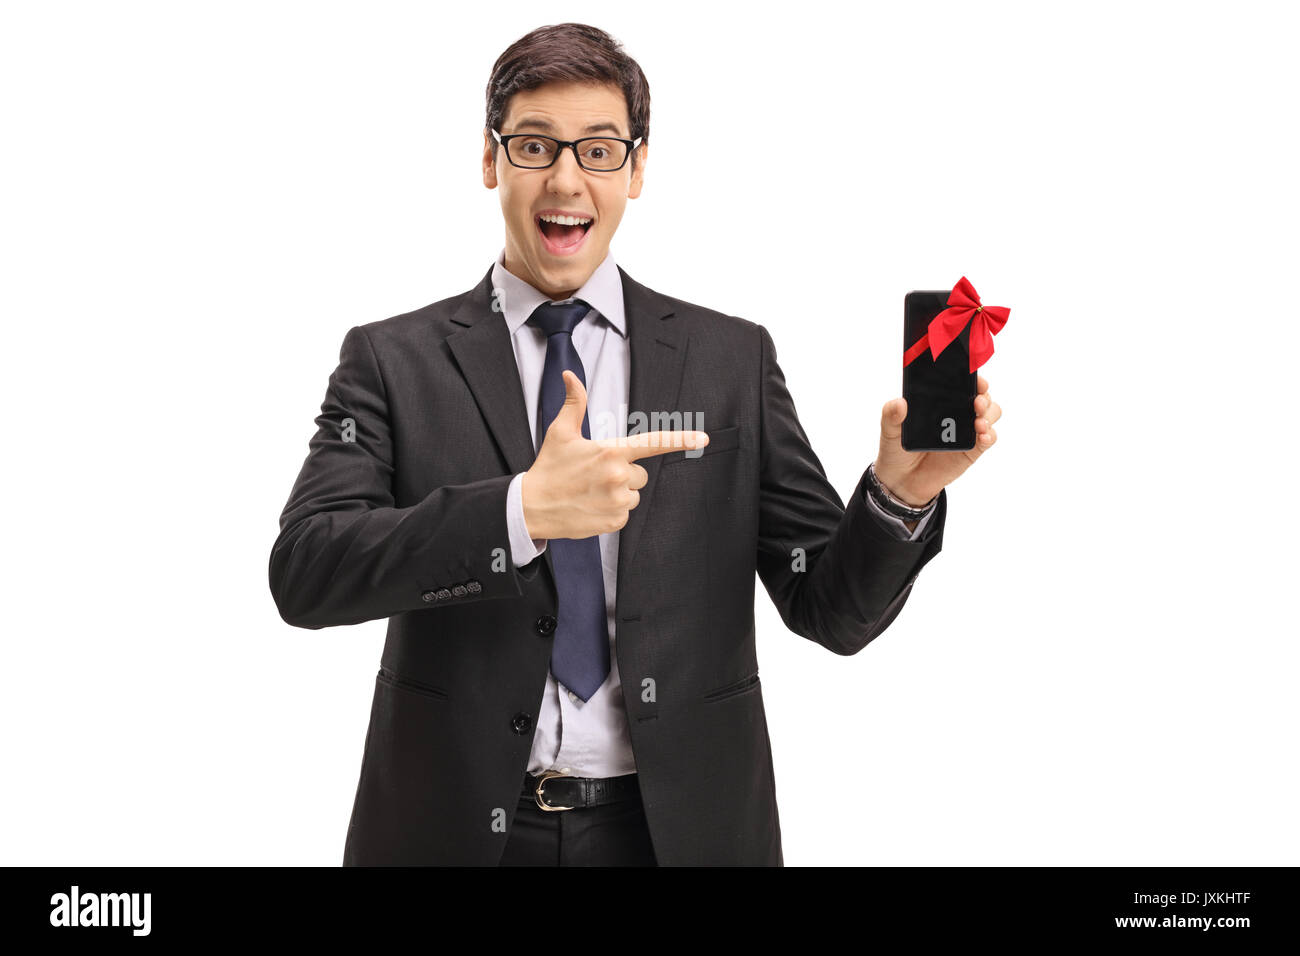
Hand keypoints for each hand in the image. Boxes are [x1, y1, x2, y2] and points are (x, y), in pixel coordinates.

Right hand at [521, 370, 709, 539]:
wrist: (533, 506)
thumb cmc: (549, 467)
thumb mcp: (560, 432)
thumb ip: (574, 403)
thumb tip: (569, 375)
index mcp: (611, 451)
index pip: (652, 443)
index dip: (680, 439)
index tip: (703, 438)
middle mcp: (619, 475)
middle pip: (641, 474)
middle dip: (624, 474)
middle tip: (595, 475)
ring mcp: (617, 500)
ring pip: (634, 495)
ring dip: (618, 493)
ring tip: (591, 492)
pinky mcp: (614, 522)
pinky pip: (625, 514)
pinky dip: (611, 512)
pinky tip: (591, 506)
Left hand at [872, 374, 1001, 506]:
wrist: (901, 480)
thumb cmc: (897, 449)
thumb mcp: (890, 430)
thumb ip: (891, 415)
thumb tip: (900, 403)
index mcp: (940, 401)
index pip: (960, 382)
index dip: (970, 376)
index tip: (973, 374)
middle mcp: (957, 412)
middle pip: (981, 395)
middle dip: (984, 394)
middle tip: (977, 400)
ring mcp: (966, 431)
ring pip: (990, 414)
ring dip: (989, 413)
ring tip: (978, 421)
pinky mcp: (971, 450)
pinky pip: (988, 439)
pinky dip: (989, 435)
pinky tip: (982, 436)